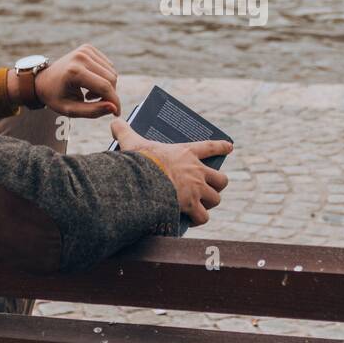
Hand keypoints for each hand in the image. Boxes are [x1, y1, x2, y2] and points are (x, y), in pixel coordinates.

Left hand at [33, 44, 121, 117]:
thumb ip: (93, 111)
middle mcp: (81, 56)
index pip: (104, 87)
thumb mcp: (70, 110)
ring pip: (112, 73)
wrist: (43, 79)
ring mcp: (85, 50)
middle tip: (94, 103)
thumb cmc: (55, 97)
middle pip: (111, 79)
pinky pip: (108, 66)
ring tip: (89, 94)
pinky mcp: (89, 48)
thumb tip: (114, 108)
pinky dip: (104, 78)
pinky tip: (90, 84)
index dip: (114, 101)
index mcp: (74, 71)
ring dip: (106, 87)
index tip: (117, 113)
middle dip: (109, 95)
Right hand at [110, 119, 231, 225]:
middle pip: (221, 179)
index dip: (221, 146)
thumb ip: (124, 131)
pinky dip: (198, 219)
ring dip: (208, 203)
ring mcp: (197, 189)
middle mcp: (197, 171)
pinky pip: (203, 216)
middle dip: (217, 185)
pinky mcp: (192, 205)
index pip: (210, 147)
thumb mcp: (132, 142)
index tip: (229, 147)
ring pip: (215, 198)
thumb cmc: (139, 160)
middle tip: (209, 189)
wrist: (143, 180)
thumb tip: (114, 121)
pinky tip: (192, 220)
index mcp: (186, 153)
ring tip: (201, 206)